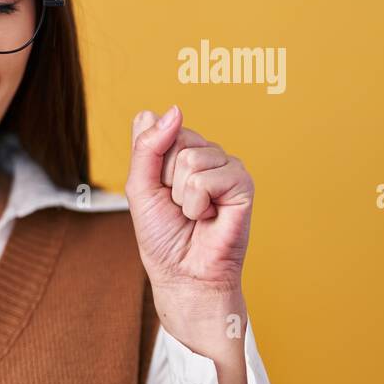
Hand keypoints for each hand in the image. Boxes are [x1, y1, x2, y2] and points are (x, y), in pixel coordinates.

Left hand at [126, 105, 253, 364]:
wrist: (183, 274)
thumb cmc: (162, 235)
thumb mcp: (139, 187)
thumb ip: (147, 146)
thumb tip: (170, 109)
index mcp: (181, 151)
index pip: (159, 127)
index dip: (150, 164)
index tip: (158, 191)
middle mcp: (206, 154)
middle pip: (176, 139)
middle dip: (164, 178)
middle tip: (176, 204)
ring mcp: (227, 167)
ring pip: (190, 158)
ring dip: (181, 194)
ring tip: (193, 213)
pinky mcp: (244, 185)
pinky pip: (208, 178)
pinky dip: (198, 203)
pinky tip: (207, 217)